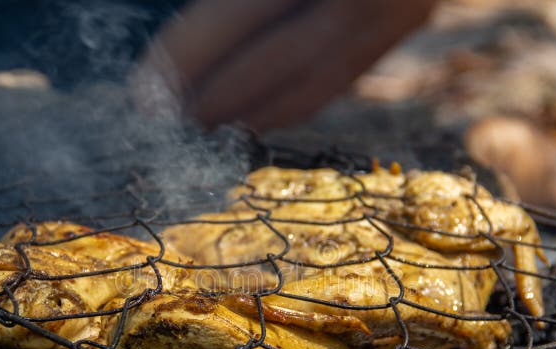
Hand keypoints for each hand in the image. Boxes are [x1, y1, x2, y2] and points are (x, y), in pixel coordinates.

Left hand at [133, 0, 436, 129]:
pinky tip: (256, 117)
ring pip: (314, 81)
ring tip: (204, 130)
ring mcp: (396, 8)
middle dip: (214, 98)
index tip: (147, 89)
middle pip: (276, 59)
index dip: (188, 55)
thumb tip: (188, 26)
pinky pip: (343, 77)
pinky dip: (295, 104)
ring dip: (253, 114)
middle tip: (166, 124)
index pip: (238, 13)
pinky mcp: (409, 21)